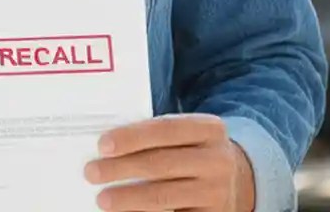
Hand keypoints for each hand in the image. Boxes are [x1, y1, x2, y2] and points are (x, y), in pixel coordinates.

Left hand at [84, 114, 254, 211]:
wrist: (236, 180)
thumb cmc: (193, 152)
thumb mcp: (186, 136)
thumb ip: (155, 136)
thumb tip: (107, 148)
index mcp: (209, 129)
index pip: (166, 129)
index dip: (132, 137)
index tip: (103, 145)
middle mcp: (217, 159)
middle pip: (161, 163)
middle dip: (122, 169)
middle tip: (92, 173)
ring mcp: (217, 191)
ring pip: (165, 195)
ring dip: (129, 199)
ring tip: (103, 199)